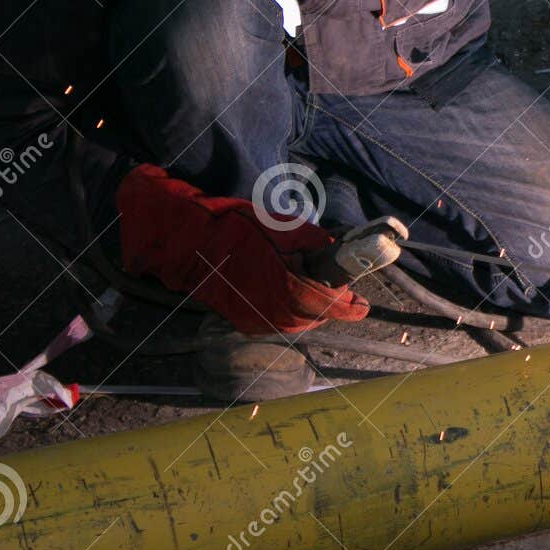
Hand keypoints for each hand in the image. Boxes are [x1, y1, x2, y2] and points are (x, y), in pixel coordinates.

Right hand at [116, 165, 368, 334]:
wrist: (185, 243)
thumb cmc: (232, 230)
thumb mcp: (280, 228)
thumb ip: (314, 242)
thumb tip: (336, 247)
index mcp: (290, 292)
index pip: (334, 307)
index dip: (353, 304)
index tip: (364, 300)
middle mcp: (277, 315)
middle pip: (319, 315)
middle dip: (331, 301)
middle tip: (336, 282)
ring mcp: (259, 321)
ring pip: (300, 320)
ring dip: (311, 305)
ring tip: (311, 283)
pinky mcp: (246, 321)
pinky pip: (280, 319)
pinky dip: (290, 307)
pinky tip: (287, 288)